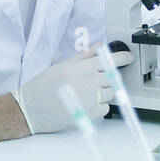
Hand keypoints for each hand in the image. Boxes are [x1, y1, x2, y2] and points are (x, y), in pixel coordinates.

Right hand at [12, 48, 133, 133]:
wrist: (30, 108)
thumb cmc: (42, 86)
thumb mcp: (62, 65)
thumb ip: (84, 56)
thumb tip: (99, 46)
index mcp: (81, 67)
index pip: (109, 60)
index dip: (122, 58)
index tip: (128, 57)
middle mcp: (88, 81)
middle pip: (113, 77)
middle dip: (108, 79)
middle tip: (96, 81)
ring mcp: (90, 98)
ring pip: (111, 93)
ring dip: (104, 92)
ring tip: (87, 93)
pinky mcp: (89, 114)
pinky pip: (105, 108)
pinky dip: (100, 107)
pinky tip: (86, 104)